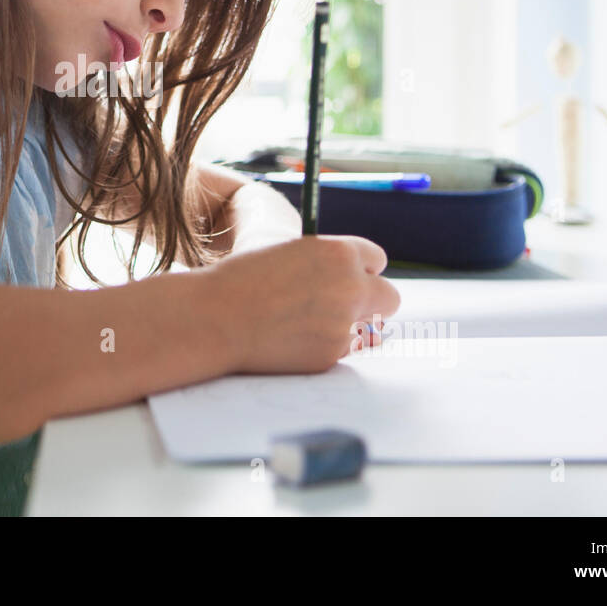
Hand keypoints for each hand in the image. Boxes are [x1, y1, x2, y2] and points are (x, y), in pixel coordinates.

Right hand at [201, 235, 399, 374]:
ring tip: (317, 325)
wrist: (216, 318)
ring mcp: (345, 325)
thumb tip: (354, 278)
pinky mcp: (333, 355)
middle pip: (390, 297)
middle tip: (348, 305)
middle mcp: (351, 287)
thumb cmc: (243, 280)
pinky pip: (346, 352)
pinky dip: (330, 348)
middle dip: (372, 301)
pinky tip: (298, 340)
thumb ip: (325, 265)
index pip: (377, 259)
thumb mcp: (289, 254)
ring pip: (373, 330)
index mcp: (339, 252)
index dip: (362, 269)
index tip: (353, 276)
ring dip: (355, 328)